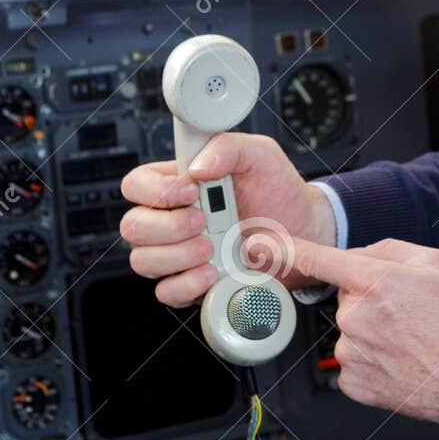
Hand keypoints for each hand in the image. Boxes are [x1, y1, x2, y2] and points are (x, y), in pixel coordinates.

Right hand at [120, 132, 336, 306]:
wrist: (306, 231)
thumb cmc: (277, 191)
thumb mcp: (260, 155)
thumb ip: (228, 147)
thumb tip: (197, 167)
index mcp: (177, 184)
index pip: (136, 185)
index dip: (155, 190)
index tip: (191, 191)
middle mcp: (171, 219)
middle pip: (132, 226)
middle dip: (167, 226)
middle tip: (204, 222)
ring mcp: (178, 254)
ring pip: (143, 261)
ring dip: (177, 256)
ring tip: (211, 248)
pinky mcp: (192, 283)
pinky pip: (166, 292)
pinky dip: (187, 284)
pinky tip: (213, 273)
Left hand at [287, 237, 438, 424]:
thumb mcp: (437, 264)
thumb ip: (389, 250)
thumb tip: (360, 254)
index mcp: (375, 281)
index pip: (316, 259)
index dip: (282, 248)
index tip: (257, 244)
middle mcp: (357, 317)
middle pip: (345, 297)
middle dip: (369, 300)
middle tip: (406, 314)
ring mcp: (351, 353)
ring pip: (349, 330)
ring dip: (371, 332)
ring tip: (409, 340)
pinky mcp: (352, 383)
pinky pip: (352, 361)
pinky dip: (372, 360)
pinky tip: (399, 360)